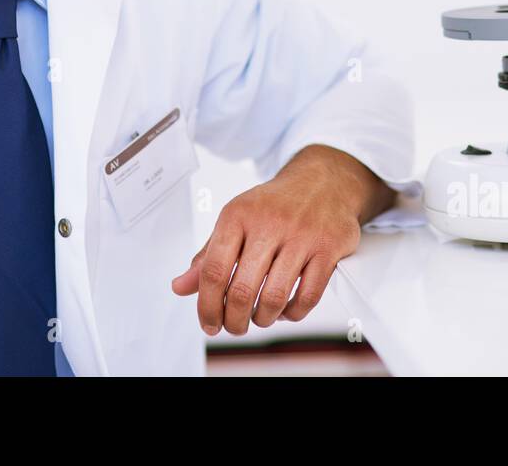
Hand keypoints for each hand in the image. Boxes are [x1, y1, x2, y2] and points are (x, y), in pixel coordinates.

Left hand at [170, 144, 395, 335]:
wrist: (322, 180)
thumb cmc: (272, 206)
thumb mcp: (235, 220)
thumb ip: (208, 256)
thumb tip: (179, 287)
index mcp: (237, 215)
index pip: (213, 271)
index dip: (207, 306)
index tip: (209, 324)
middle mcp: (268, 223)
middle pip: (242, 290)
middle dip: (234, 320)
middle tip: (234, 327)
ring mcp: (301, 236)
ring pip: (275, 297)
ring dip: (263, 319)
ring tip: (260, 318)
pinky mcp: (328, 248)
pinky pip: (308, 296)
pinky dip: (294, 313)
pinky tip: (286, 311)